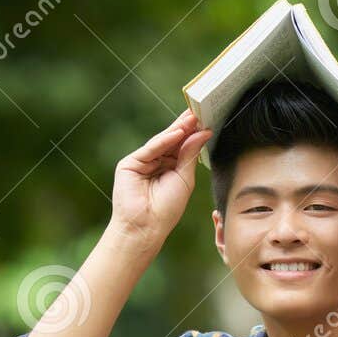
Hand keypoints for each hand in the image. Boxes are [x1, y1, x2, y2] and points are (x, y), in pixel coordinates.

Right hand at [110, 110, 213, 245]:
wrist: (146, 227)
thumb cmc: (167, 209)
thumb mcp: (184, 179)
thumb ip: (190, 155)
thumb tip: (202, 133)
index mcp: (169, 167)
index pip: (183, 146)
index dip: (194, 133)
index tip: (207, 118)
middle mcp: (156, 162)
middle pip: (172, 140)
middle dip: (186, 126)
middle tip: (200, 109)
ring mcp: (142, 161)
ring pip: (162, 142)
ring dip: (178, 129)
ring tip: (193, 116)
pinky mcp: (130, 164)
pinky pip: (151, 149)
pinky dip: (164, 141)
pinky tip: (178, 132)